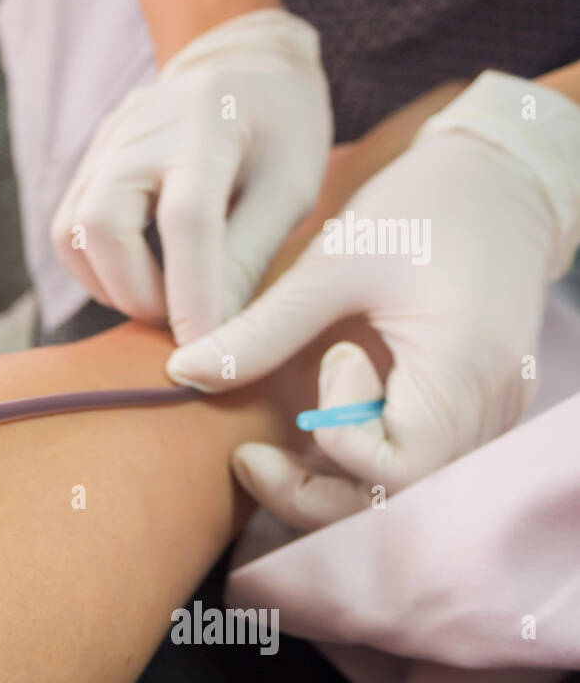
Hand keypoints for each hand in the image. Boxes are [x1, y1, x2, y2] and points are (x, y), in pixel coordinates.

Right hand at [50, 8, 330, 342]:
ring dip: (112, 286)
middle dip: (138, 292)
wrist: (243, 63)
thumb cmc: (280, 130)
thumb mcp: (290, 187)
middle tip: (181, 319)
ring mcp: (105, 143)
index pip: (187, 219)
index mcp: (209, 124)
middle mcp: (143, 129)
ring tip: (161, 301)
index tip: (203, 348)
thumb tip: (214, 336)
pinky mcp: (86, 161)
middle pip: (104, 223)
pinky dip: (97, 271)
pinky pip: (67, 232)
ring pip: (73, 233)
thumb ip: (249, 255)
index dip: (191, 292)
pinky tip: (138, 276)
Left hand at [165, 71, 579, 529]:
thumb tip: (183, 373)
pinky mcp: (466, 415)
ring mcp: (483, 418)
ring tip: (266, 451)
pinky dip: (354, 465)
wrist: (500, 183)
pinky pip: (410, 465)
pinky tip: (307, 435)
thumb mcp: (332, 263)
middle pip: (397, 499)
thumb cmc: (422, 210)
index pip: (398, 468)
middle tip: (247, 460)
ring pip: (401, 494)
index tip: (312, 380)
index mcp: (461, 371)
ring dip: (328, 484)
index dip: (339, 444)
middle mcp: (485, 411)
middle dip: (312, 492)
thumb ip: (261, 330)